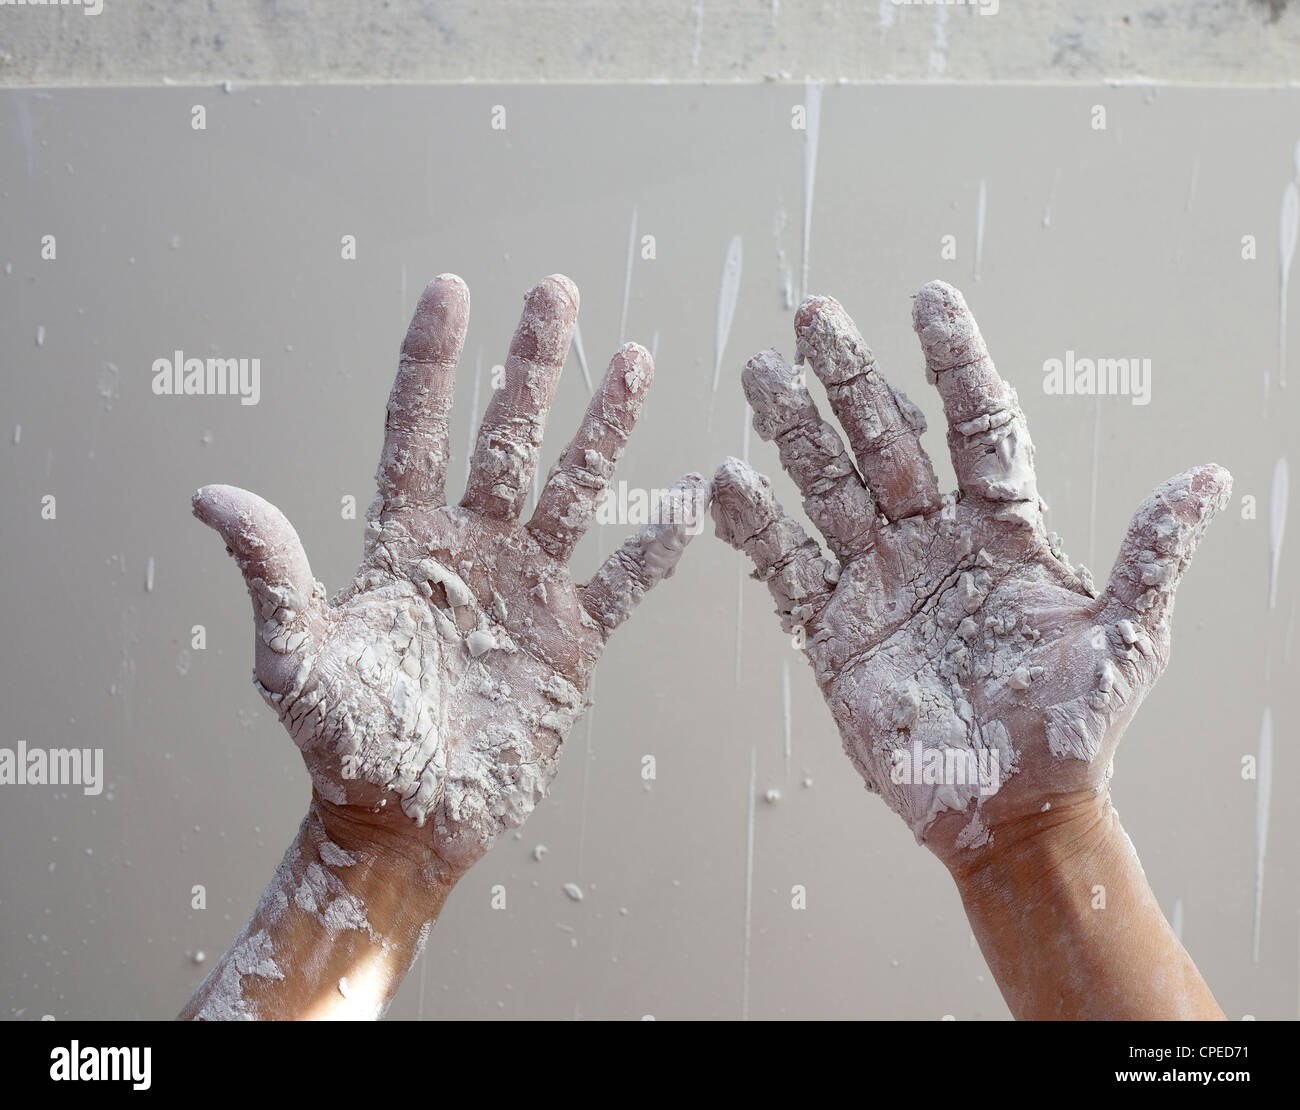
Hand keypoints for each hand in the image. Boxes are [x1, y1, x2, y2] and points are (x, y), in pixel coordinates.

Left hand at [194, 273, 707, 879]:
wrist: (407, 819)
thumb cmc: (343, 743)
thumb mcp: (296, 661)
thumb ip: (272, 577)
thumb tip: (212, 495)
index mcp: (405, 542)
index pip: (418, 431)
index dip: (432, 363)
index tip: (449, 291)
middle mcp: (472, 549)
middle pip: (507, 438)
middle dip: (532, 365)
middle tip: (557, 289)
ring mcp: (527, 588)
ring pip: (573, 490)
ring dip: (603, 428)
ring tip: (634, 359)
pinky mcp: (571, 640)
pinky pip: (622, 582)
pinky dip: (656, 546)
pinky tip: (689, 495)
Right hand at [713, 280, 1229, 865]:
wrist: (1010, 810)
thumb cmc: (1074, 725)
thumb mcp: (1126, 639)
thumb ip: (1151, 557)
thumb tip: (1208, 478)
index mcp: (1001, 529)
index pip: (976, 424)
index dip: (952, 361)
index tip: (927, 300)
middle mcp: (933, 540)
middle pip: (886, 440)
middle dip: (849, 376)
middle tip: (812, 314)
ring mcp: (878, 580)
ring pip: (829, 486)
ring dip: (794, 430)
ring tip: (760, 374)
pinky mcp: (834, 628)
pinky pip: (787, 567)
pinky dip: (756, 526)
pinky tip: (727, 481)